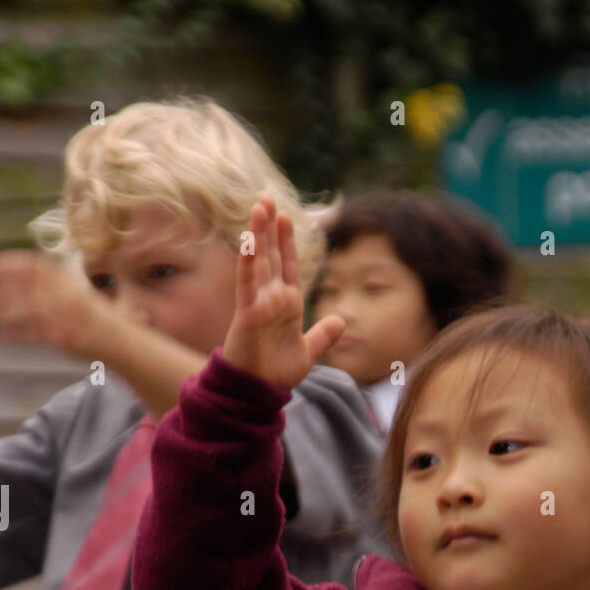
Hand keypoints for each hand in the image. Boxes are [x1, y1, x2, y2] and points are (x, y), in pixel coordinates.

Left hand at [0, 249, 105, 355]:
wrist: (124, 342)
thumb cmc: (97, 319)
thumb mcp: (76, 294)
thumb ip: (51, 287)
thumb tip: (17, 286)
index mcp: (68, 280)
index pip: (32, 265)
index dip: (8, 265)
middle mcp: (67, 294)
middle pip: (23, 286)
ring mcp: (68, 316)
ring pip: (26, 309)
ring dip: (1, 311)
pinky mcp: (68, 338)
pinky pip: (38, 334)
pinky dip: (19, 334)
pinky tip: (4, 334)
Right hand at [222, 193, 344, 389]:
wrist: (258, 393)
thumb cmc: (277, 374)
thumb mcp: (308, 352)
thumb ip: (323, 336)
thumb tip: (341, 322)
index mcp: (287, 305)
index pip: (287, 265)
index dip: (286, 241)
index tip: (286, 216)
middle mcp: (271, 299)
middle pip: (270, 255)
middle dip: (269, 227)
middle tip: (268, 196)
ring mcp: (258, 304)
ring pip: (258, 262)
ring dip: (258, 234)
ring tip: (259, 207)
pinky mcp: (247, 314)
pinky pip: (248, 284)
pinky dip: (248, 263)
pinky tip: (249, 241)